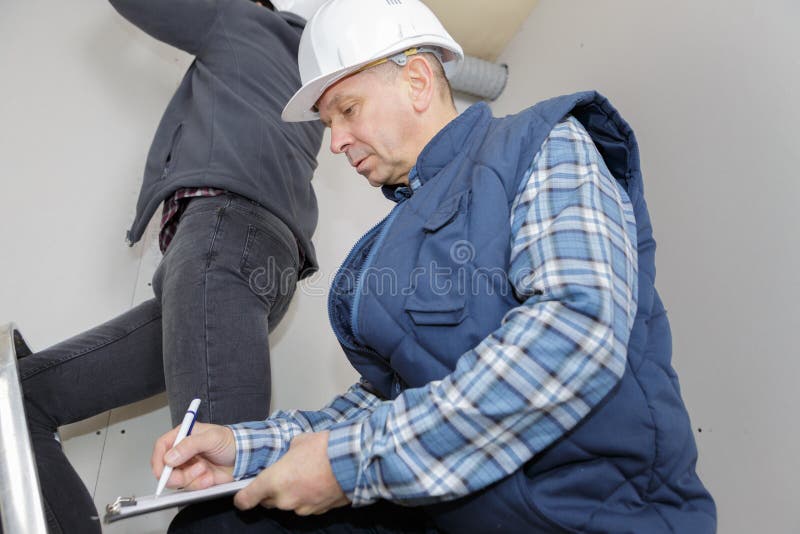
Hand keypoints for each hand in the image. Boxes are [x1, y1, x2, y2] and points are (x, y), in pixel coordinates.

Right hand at [151, 422, 235, 490]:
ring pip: (176, 480)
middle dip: (176, 474)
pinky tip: (210, 477)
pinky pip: (189, 487)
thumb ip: (189, 446)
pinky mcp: (195, 478)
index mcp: (184, 436)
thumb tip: (170, 457)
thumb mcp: (211, 438)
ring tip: (206, 470)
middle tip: (190, 472)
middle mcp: (183, 452)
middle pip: (165, 468)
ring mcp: (188, 466)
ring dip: (191, 478)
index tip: (162, 471)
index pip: (162, 447)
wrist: (245, 457)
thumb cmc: (231, 441)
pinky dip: (199, 484)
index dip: (159, 460)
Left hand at [234, 431, 349, 515]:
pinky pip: (305, 505)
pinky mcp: (318, 511)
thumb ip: (286, 454)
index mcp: (273, 481)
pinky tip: (317, 482)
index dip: (242, 497)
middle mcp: (284, 499)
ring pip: (288, 503)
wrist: (353, 460)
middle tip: (285, 474)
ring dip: (292, 493)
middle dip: (272, 490)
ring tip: (306, 475)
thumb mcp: (298, 442)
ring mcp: (302, 508)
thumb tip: (287, 456)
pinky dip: (308, 496)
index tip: (242, 494)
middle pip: (268, 500)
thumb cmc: (325, 449)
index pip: (246, 499)